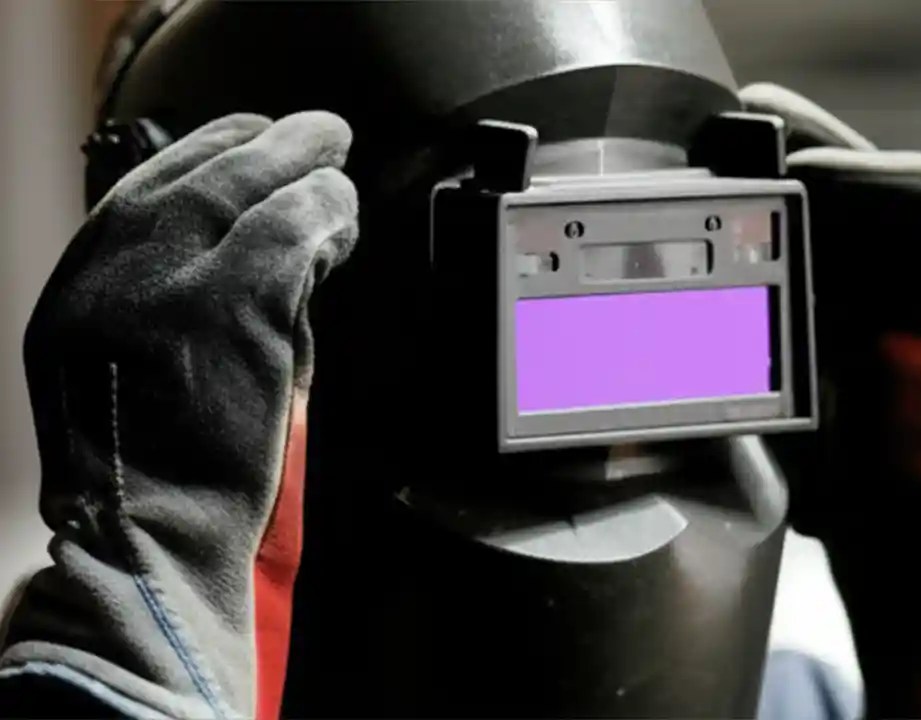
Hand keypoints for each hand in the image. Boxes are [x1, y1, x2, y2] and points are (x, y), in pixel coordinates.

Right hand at [0, 112, 357, 719]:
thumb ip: (173, 309)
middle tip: (317, 134)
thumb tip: (251, 252)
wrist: (152, 543)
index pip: (141, 195)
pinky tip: (343, 224)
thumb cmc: (158, 481)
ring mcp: (166, 290)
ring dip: (306, 176)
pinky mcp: (230, 311)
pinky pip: (288, 234)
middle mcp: (109, 281)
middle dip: (264, 144)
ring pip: (245, 193)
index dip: (205, 155)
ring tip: (341, 179)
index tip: (248, 139)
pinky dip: (324, 220)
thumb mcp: (126, 379)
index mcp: (77, 296)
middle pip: (192, 176)